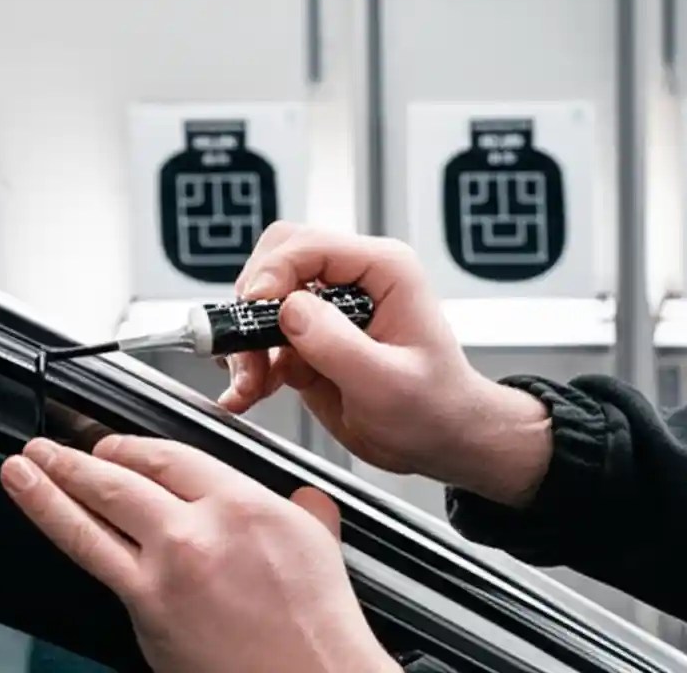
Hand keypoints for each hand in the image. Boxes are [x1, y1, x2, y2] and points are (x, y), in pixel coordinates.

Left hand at [0, 436, 400, 672]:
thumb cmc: (317, 627)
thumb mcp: (320, 544)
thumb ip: (302, 508)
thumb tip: (301, 497)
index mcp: (241, 505)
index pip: (170, 456)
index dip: (132, 446)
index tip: (113, 445)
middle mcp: (197, 532)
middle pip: (122, 480)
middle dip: (77, 459)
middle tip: (49, 447)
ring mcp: (164, 575)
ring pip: (91, 521)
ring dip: (48, 490)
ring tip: (22, 469)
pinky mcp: (145, 615)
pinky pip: (97, 565)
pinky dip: (67, 537)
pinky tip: (57, 528)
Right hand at [220, 222, 552, 506]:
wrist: (441, 440)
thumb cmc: (435, 408)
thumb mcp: (387, 383)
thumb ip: (337, 344)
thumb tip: (289, 310)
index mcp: (384, 271)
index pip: (311, 245)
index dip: (274, 272)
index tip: (255, 308)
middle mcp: (353, 281)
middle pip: (277, 261)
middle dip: (252, 305)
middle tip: (247, 349)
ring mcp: (328, 310)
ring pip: (261, 302)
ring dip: (245, 343)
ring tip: (250, 384)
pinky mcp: (311, 341)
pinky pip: (263, 340)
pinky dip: (249, 364)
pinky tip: (249, 392)